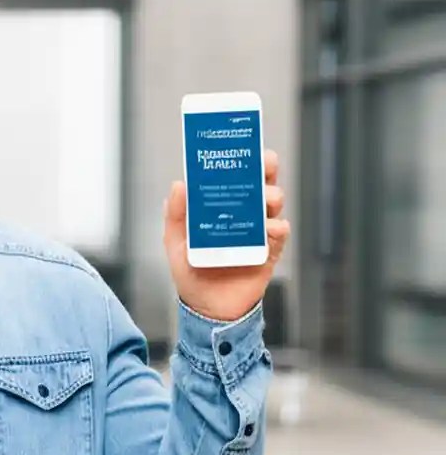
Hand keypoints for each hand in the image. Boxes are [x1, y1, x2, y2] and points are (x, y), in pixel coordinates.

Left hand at [163, 149, 291, 322]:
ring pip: (273, 208)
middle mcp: (244, 217)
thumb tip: (178, 185)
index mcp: (223, 209)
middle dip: (266, 171)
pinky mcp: (268, 253)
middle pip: (260, 186)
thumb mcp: (175, 241)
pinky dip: (278, 229)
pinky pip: (278, 237)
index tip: (246, 147)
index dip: (243, 162)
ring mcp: (258, 234)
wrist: (206, 307)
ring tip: (267, 196)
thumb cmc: (191, 271)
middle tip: (266, 162)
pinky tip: (272, 226)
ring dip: (273, 197)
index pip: (236, 179)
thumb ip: (175, 215)